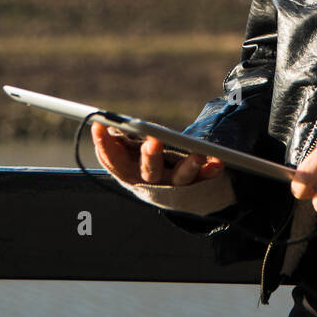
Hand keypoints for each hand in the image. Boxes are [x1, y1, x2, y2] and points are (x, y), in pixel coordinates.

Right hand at [91, 123, 224, 186]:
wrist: (174, 193)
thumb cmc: (144, 164)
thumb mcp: (128, 153)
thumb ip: (118, 141)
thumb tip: (103, 123)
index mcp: (130, 174)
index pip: (114, 162)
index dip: (104, 146)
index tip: (98, 125)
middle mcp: (151, 182)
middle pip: (149, 171)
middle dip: (151, 156)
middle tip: (153, 142)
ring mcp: (174, 185)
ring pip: (181, 177)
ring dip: (189, 166)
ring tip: (198, 154)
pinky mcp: (195, 184)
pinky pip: (204, 179)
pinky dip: (211, 171)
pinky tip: (218, 163)